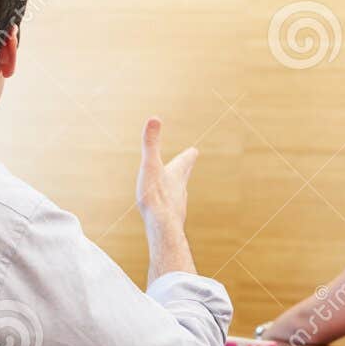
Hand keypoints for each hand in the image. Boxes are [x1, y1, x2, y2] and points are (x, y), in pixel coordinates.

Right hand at [135, 117, 197, 232]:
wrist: (162, 227)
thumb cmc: (155, 195)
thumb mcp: (150, 165)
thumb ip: (151, 143)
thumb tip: (154, 118)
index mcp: (176, 174)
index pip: (185, 160)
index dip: (189, 155)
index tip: (194, 151)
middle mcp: (180, 189)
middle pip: (184, 176)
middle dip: (185, 168)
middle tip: (189, 163)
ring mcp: (177, 205)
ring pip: (179, 193)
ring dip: (177, 188)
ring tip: (176, 187)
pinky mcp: (172, 219)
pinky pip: (171, 210)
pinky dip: (169, 206)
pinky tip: (166, 212)